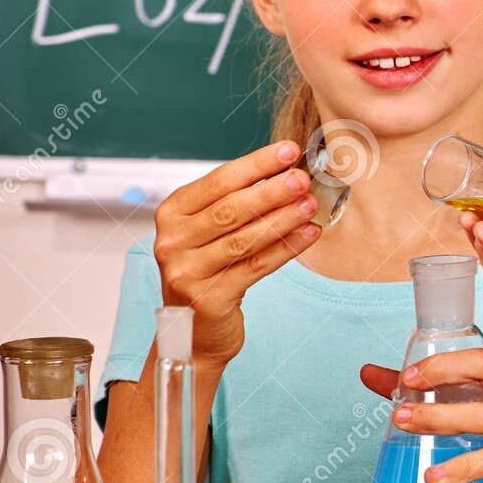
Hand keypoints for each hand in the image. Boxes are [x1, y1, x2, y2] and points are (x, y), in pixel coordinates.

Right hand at [153, 141, 320, 362]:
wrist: (194, 331)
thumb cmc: (209, 270)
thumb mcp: (209, 232)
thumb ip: (235, 203)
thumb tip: (286, 171)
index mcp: (171, 214)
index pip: (217, 181)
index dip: (255, 165)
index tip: (288, 151)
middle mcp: (172, 240)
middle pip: (229, 210)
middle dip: (271, 191)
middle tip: (303, 178)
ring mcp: (187, 271)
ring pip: (244, 239)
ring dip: (282, 218)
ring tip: (311, 203)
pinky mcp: (209, 297)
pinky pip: (256, 267)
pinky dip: (286, 248)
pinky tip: (310, 233)